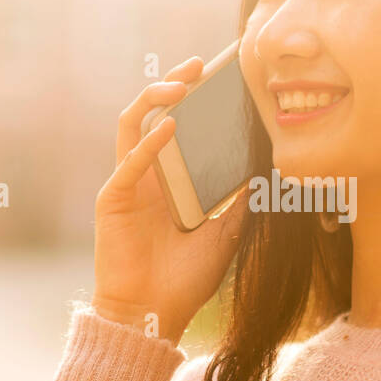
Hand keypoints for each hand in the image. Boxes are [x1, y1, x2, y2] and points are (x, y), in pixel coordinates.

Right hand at [92, 56, 247, 342]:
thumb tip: (266, 170)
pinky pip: (129, 163)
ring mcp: (127, 184)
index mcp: (170, 180)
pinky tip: (171, 125)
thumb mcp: (226, 234)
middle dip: (174, 83)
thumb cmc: (184, 280)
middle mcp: (146, 175)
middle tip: (200, 65)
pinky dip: (150, 143)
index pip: (179, 125)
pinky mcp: (114, 200)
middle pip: (153, 113)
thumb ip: (240, 201)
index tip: (221, 77)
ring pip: (133, 124)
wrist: (154, 316)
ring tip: (180, 82)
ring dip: (154, 98)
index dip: (194, 98)